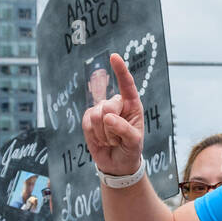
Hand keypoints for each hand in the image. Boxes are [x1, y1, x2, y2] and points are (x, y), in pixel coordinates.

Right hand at [81, 52, 143, 175]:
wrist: (117, 163)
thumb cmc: (130, 149)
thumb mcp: (134, 142)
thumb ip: (124, 129)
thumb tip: (107, 117)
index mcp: (132, 105)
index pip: (127, 85)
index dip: (120, 70)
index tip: (114, 57)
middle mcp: (116, 105)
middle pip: (108, 105)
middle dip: (112, 125)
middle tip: (119, 138)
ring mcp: (100, 111)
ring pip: (96, 116)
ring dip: (105, 134)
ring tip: (112, 140)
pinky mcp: (89, 119)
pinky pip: (87, 124)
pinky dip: (95, 136)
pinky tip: (102, 141)